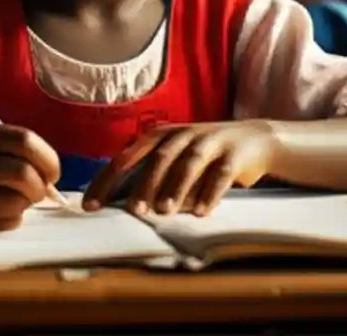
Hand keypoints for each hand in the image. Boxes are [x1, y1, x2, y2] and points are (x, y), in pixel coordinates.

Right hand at [0, 124, 60, 231]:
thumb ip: (19, 150)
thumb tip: (52, 178)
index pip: (26, 141)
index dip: (48, 159)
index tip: (52, 173)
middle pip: (24, 174)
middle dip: (40, 187)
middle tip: (37, 191)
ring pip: (17, 202)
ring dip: (25, 203)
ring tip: (16, 199)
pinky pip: (6, 221)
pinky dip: (13, 217)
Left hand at [83, 121, 277, 216]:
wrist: (255, 140)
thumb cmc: (204, 155)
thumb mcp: (174, 158)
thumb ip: (151, 176)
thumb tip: (117, 205)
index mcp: (160, 136)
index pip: (126, 157)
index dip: (107, 181)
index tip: (91, 206)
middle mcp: (182, 135)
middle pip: (159, 158)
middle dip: (145, 184)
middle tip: (134, 210)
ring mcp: (209, 141)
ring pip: (188, 163)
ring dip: (175, 187)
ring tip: (164, 211)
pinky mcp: (233, 154)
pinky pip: (220, 174)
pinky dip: (210, 192)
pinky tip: (201, 211)